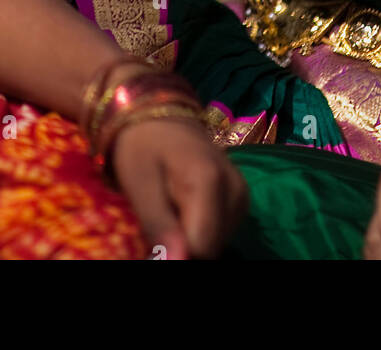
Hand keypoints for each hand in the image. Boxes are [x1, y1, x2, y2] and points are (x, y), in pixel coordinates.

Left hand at [109, 117, 246, 259]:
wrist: (158, 117)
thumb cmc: (142, 145)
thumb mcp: (138, 182)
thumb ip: (158, 225)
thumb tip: (177, 264)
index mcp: (210, 180)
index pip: (201, 248)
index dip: (175, 253)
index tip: (153, 239)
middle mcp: (235, 189)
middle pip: (210, 248)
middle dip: (182, 244)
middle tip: (158, 216)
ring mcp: (241, 195)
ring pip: (216, 243)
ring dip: (190, 237)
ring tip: (169, 207)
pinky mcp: (240, 199)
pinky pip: (220, 232)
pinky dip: (199, 229)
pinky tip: (182, 208)